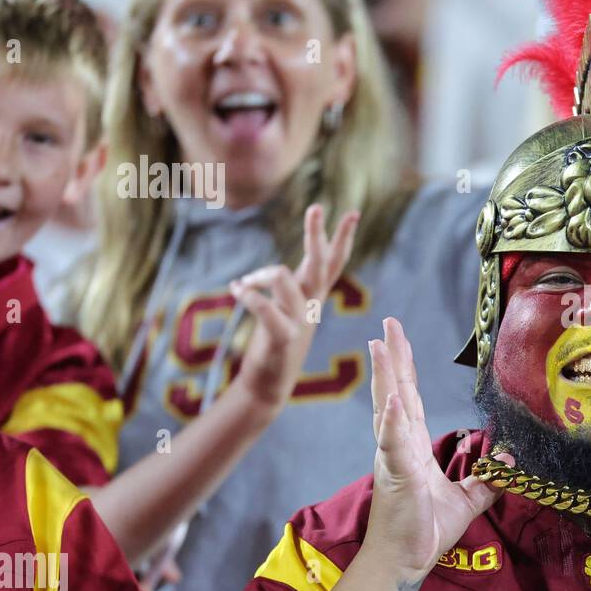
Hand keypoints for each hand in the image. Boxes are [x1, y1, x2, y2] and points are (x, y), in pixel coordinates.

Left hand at [229, 204, 358, 410]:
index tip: (354, 212)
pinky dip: (250, 297)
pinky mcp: (283, 338)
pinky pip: (267, 310)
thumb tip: (281, 271)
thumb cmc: (275, 344)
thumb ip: (288, 291)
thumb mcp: (289, 313)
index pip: (335, 262)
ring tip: (245, 282)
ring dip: (262, 275)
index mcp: (314, 297)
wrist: (268, 384)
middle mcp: (312, 305)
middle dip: (316, 234)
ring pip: (285, 279)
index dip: (344, 237)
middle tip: (316, 207)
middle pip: (320, 263)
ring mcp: (300, 321)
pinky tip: (237, 290)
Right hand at [365, 317, 509, 577]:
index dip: (405, 370)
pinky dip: (392, 420)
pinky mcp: (396, 474)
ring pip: (390, 408)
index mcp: (411, 447)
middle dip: (392, 358)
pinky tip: (392, 398)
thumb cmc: (425, 530)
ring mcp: (394, 458)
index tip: (398, 341)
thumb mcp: (468, 501)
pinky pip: (394, 443)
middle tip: (387, 325)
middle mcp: (398, 446)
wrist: (405, 560)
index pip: (410, 400)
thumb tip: (510, 459)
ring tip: (381, 346)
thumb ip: (487, 479)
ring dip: (386, 376)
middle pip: (395, 392)